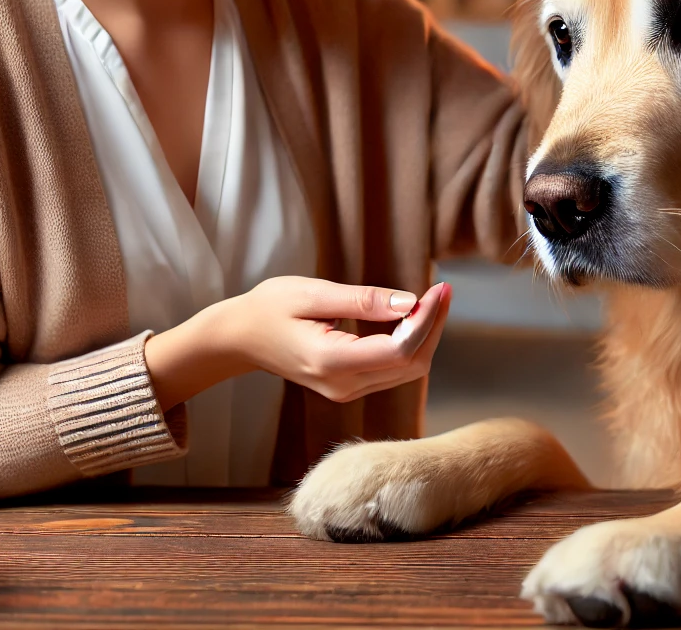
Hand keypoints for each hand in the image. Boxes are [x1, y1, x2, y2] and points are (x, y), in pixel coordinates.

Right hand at [145, 278, 451, 409]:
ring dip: (425, 336)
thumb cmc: (270, 308)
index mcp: (332, 362)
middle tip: (441, 289)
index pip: (399, 350)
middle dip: (433, 327)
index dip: (426, 320)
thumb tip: (409, 302)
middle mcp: (343, 385)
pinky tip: (409, 316)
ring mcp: (346, 391)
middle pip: (411, 365)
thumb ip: (362, 300)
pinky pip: (393, 370)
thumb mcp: (312, 292)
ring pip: (407, 371)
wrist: (240, 338)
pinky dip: (409, 344)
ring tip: (430, 299)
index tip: (438, 288)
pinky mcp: (349, 387)